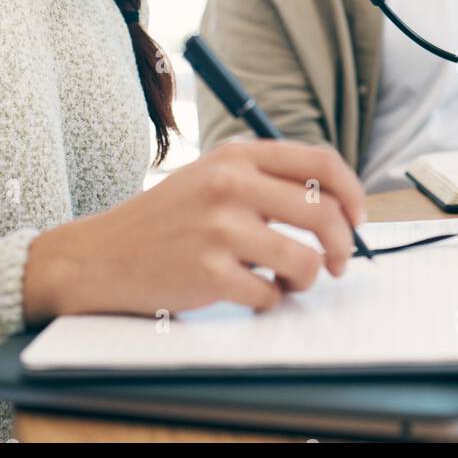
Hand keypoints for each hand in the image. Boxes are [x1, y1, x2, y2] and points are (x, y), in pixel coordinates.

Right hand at [22, 140, 365, 323]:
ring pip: (306, 261)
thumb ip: (266, 178)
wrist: (100, 255)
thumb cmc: (166, 219)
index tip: (357, 219)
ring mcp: (220, 229)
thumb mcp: (212, 175)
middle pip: (326, 213)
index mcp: (238, 156)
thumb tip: (338, 203)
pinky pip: (270, 296)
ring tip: (285, 280)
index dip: (353, 194)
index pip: (322, 164)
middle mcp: (231, 185)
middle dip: (344, 246)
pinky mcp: (209, 273)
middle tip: (338, 263)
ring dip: (307, 280)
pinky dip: (269, 302)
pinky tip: (248, 293)